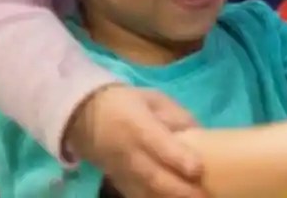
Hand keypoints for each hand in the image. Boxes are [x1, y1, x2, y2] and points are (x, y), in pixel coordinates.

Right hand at [65, 85, 204, 197]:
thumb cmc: (126, 103)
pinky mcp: (116, 182)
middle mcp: (128, 151)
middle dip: (179, 190)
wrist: (83, 116)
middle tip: (204, 196)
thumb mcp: (153, 98)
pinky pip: (136, 195)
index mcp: (137, 124)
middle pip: (154, 175)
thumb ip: (177, 116)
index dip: (178, 157)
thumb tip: (203, 134)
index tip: (198, 169)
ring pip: (145, 192)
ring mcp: (120, 171)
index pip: (158, 143)